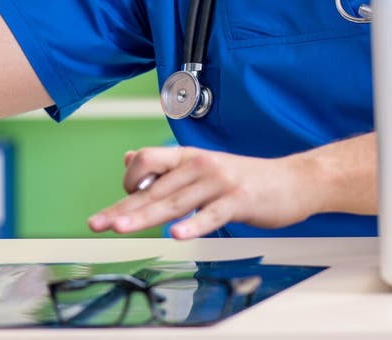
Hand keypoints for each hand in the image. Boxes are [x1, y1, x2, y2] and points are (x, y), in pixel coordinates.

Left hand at [87, 134, 377, 238]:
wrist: (293, 181)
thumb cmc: (246, 178)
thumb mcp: (203, 165)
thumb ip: (166, 165)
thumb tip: (129, 158)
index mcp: (190, 157)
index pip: (148, 163)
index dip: (128, 183)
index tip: (117, 205)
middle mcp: (201, 165)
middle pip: (156, 188)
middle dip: (124, 207)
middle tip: (98, 223)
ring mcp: (220, 182)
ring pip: (177, 201)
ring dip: (147, 216)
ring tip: (123, 229)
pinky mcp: (238, 199)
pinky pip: (212, 214)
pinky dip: (194, 225)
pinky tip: (178, 235)